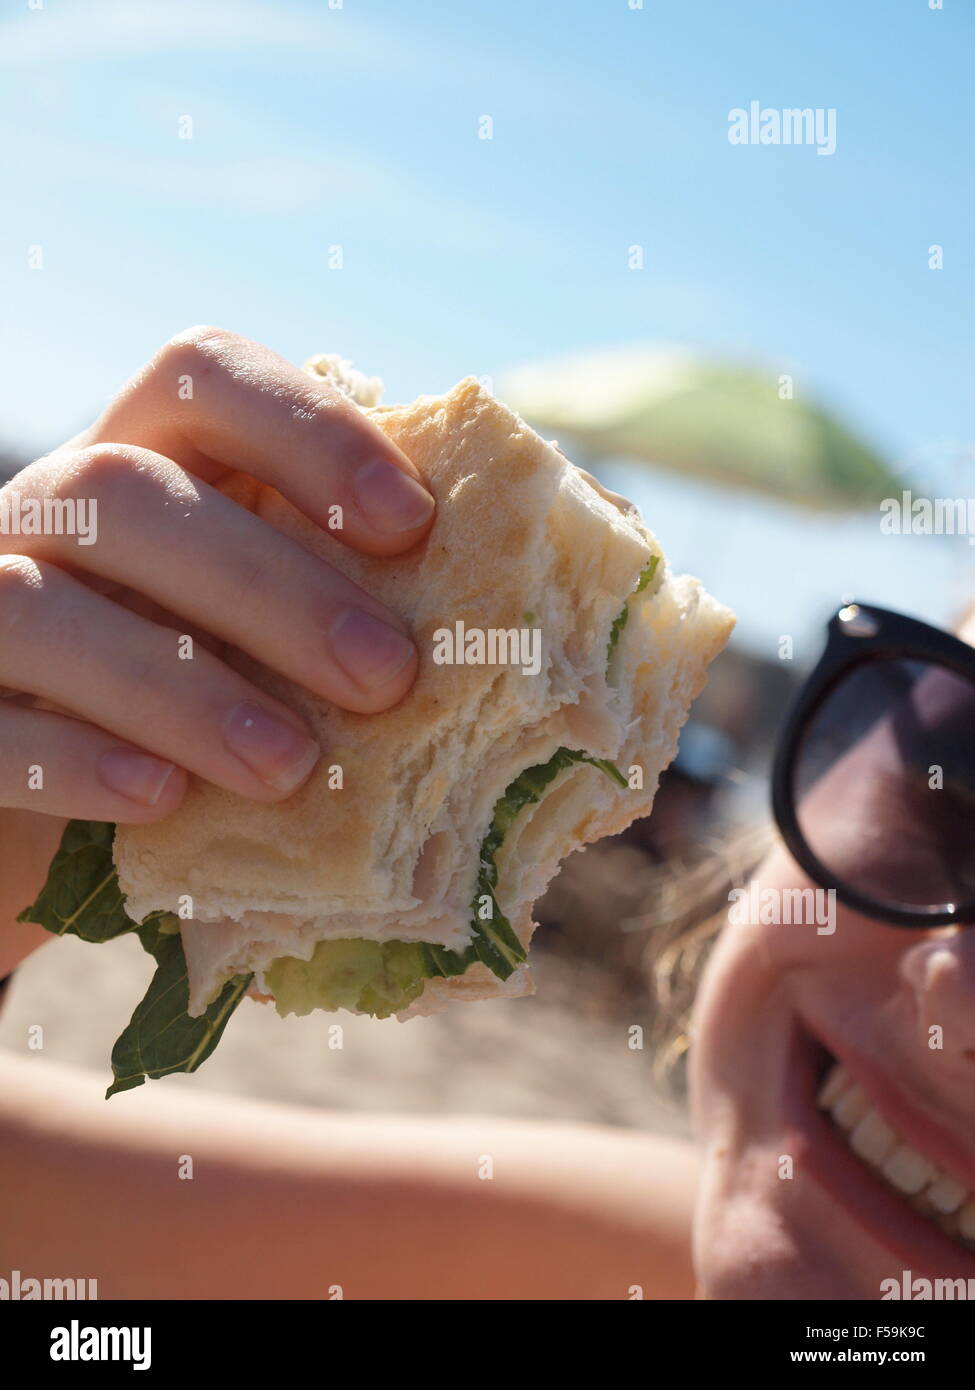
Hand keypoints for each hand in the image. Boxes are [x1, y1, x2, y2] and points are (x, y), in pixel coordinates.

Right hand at [0, 326, 434, 826]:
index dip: (308, 430)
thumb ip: (381, 599)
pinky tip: (161, 799)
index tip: (412, 523)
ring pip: (40, 605)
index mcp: (149, 463)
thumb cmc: (203, 714)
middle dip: (271, 582)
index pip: (202, 374)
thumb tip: (575, 569)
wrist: (57, 826)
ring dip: (177, 684)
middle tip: (388, 679)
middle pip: (132, 489)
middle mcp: (51, 515)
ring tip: (288, 766)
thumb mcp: (287, 642)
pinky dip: (73, 759)